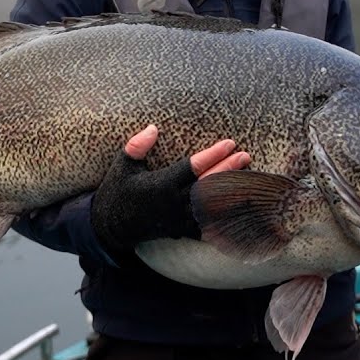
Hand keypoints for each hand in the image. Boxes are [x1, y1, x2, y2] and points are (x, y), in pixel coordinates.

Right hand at [92, 125, 249, 259]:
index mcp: (161, 185)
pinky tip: (239, 209)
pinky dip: (224, 218)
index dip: (214, 155)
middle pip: (209, 186)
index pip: (194, 167)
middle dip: (229, 170)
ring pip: (213, 207)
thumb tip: (153, 128)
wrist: (110, 227)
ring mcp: (180, 220)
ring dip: (232, 193)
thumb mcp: (123, 165)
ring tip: (249, 178)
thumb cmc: (117, 191)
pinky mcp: (182, 231)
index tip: (230, 143)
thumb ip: (137, 146)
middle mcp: (173, 203)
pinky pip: (209, 226)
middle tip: (245, 156)